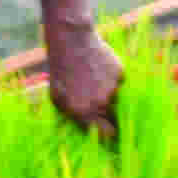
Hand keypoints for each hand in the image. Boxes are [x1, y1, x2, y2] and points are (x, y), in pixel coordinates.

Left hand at [41, 16, 123, 133]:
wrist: (71, 41)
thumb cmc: (61, 71)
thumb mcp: (58, 98)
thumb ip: (73, 118)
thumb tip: (90, 132)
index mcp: (82, 113)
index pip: (106, 135)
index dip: (109, 136)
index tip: (110, 135)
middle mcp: (99, 103)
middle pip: (115, 121)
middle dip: (112, 119)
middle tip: (105, 111)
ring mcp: (112, 88)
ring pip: (118, 100)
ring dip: (110, 96)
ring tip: (94, 81)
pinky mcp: (120, 74)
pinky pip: (120, 84)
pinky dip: (112, 80)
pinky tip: (99, 69)